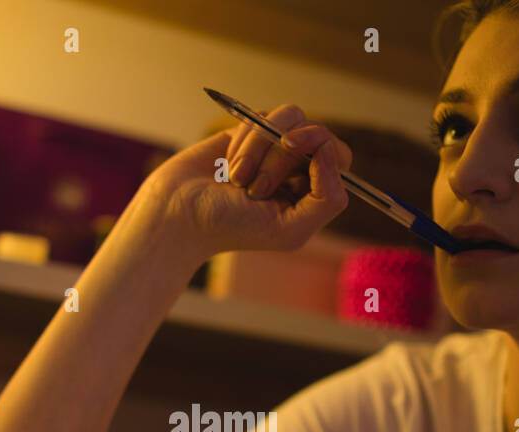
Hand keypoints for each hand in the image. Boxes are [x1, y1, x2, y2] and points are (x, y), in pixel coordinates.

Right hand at [135, 104, 351, 261]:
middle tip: (255, 186)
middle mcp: (298, 169)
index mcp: (313, 194)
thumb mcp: (290, 230)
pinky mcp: (250, 132)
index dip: (323, 150)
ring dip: (259, 147)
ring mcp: (274, 148)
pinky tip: (228, 164)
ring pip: (289, 118)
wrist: (178, 212)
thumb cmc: (231, 228)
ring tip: (237, 179)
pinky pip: (262, 115)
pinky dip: (245, 139)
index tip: (293, 156)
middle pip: (317, 132)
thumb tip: (330, 153)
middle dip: (283, 154)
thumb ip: (327, 200)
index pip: (339, 158)